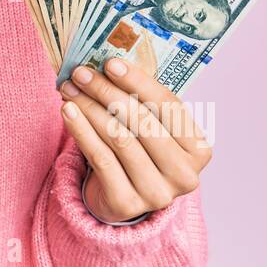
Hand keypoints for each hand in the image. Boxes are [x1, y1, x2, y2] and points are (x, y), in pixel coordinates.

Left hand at [58, 57, 211, 222]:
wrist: (123, 196)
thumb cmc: (140, 150)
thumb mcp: (152, 128)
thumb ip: (142, 101)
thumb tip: (108, 64)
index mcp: (199, 149)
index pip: (169, 107)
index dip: (139, 82)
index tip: (110, 63)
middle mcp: (184, 174)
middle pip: (142, 121)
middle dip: (107, 92)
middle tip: (82, 73)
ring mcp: (157, 193)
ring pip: (118, 138)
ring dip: (90, 108)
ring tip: (70, 88)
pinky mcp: (127, 204)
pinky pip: (100, 158)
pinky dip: (81, 130)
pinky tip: (68, 111)